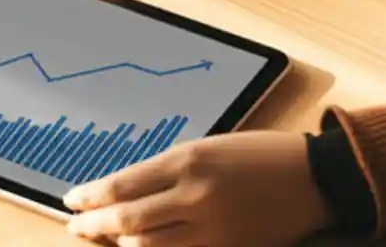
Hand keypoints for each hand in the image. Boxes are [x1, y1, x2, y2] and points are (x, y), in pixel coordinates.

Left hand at [63, 131, 330, 246]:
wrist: (314, 178)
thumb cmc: (260, 155)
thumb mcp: (209, 148)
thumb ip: (168, 171)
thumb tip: (126, 193)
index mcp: (188, 159)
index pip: (122, 185)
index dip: (90, 196)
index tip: (71, 201)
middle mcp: (194, 195)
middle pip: (127, 221)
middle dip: (94, 225)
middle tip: (74, 227)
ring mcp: (211, 228)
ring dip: (120, 245)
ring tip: (106, 240)